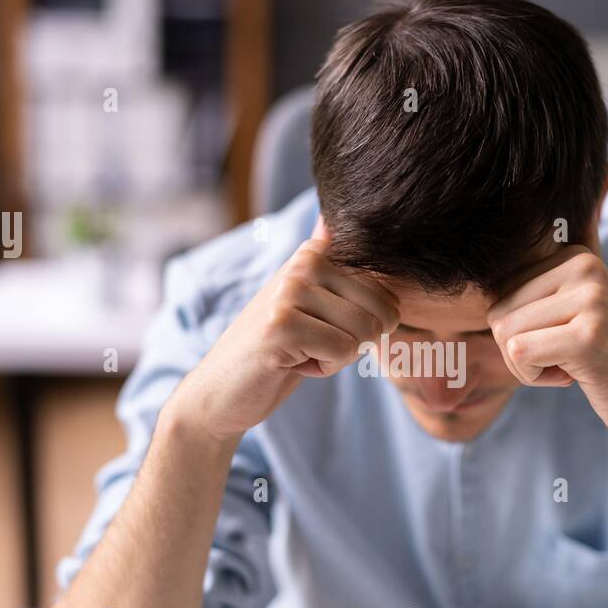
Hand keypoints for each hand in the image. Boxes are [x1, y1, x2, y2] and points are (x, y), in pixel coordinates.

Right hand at [169, 217, 399, 441]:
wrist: (222, 389)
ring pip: (365, 332)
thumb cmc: (277, 351)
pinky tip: (291, 362)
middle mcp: (303, 262)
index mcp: (314, 253)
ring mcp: (290, 290)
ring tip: (300, 351)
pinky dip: (324, 368)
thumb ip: (333, 270)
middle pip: (381, 312)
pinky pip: (343, 351)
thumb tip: (335, 218)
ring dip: (338, 356)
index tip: (323, 328)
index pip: (386, 291)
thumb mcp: (310, 305)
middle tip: (312, 344)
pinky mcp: (283, 324)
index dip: (365, 326)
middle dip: (356, 343)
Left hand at [487, 245, 607, 456]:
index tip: (562, 342)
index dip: (519, 331)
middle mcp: (584, 266)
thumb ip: (536, 292)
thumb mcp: (574, 315)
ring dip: (528, 366)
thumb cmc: (607, 365)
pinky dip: (534, 378)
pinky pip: (518, 353)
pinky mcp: (588, 336)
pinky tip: (573, 378)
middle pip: (498, 312)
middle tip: (565, 360)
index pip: (500, 292)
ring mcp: (590, 299)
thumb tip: (475, 271)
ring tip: (573, 367)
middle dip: (518, 350)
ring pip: (505, 334)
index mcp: (577, 255)